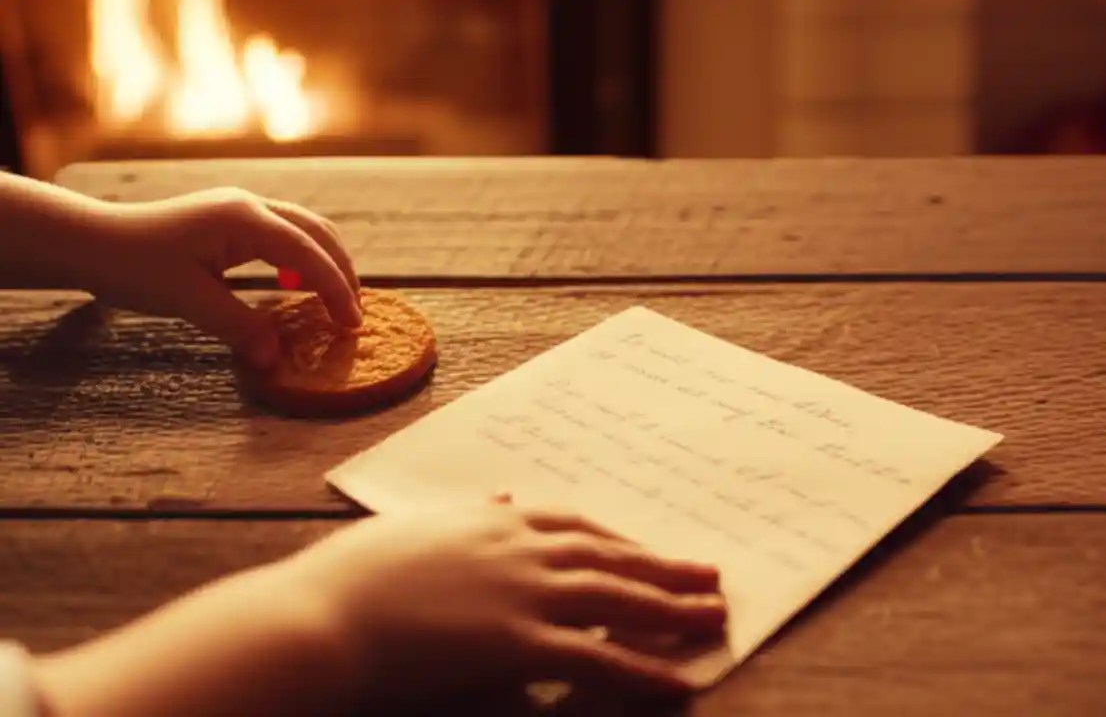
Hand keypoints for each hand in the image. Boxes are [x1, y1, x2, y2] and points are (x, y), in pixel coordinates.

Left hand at [87, 187, 361, 367]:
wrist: (92, 241)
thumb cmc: (134, 266)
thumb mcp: (189, 302)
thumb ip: (239, 328)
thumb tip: (277, 359)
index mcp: (244, 220)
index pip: (308, 253)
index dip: (336, 289)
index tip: (351, 324)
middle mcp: (250, 206)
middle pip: (318, 233)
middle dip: (343, 272)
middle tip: (354, 315)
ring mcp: (241, 210)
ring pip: (305, 230)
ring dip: (326, 263)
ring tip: (336, 302)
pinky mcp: (231, 221)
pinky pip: (284, 236)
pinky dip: (303, 259)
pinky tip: (295, 285)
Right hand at [286, 503, 726, 705]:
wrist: (318, 620)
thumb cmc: (350, 580)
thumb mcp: (413, 528)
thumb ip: (465, 515)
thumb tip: (499, 495)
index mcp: (492, 520)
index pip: (575, 524)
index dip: (619, 539)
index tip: (647, 549)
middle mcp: (519, 547)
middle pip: (612, 556)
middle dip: (665, 568)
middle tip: (711, 576)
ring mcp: (524, 594)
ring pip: (619, 599)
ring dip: (674, 610)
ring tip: (715, 617)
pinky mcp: (519, 645)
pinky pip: (599, 660)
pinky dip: (645, 671)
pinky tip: (679, 682)